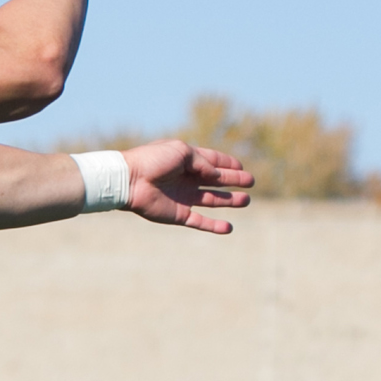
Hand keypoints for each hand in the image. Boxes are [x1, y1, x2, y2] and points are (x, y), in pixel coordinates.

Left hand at [124, 140, 253, 234]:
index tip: (240, 166)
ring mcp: (183, 197)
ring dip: (230, 201)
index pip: (210, 161)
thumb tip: (218, 176)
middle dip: (233, 180)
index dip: (226, 164)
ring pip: (212, 200)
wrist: (129, 180)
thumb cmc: (153, 160)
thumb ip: (203, 163)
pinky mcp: (178, 214)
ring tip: (246, 200)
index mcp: (184, 160)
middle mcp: (185, 179)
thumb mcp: (181, 152)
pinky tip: (229, 228)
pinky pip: (200, 222)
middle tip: (251, 181)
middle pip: (215, 181)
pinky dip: (214, 226)